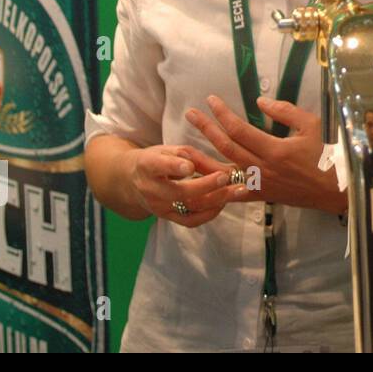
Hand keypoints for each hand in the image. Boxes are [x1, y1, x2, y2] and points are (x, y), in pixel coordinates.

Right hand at [125, 143, 242, 227]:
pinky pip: (191, 220)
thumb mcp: (171, 150)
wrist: (133, 181)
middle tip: (227, 176)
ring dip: (217, 199)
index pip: (159, 166)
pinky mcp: (167, 218)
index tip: (190, 165)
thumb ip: (194, 157)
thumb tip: (223, 164)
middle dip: (206, 185)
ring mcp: (159, 207)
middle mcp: (151, 189)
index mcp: (147, 165)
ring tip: (239, 190)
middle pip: (179, 191)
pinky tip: (225, 202)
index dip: (174, 167)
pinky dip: (210, 213)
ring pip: (190, 207)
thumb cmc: (158, 160)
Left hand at [183, 94, 344, 213]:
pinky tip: (198, 180)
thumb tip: (259, 101)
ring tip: (182, 147)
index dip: (222, 113)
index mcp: (274, 149)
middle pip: (226, 146)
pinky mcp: (257, 195)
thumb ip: (284, 111)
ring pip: (221, 171)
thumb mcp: (309, 125)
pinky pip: (230, 193)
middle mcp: (261, 168)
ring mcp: (257, 184)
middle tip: (190, 113)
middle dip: (206, 128)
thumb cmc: (322, 154)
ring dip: (200, 158)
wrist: (330, 189)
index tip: (211, 100)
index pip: (239, 129)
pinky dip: (213, 187)